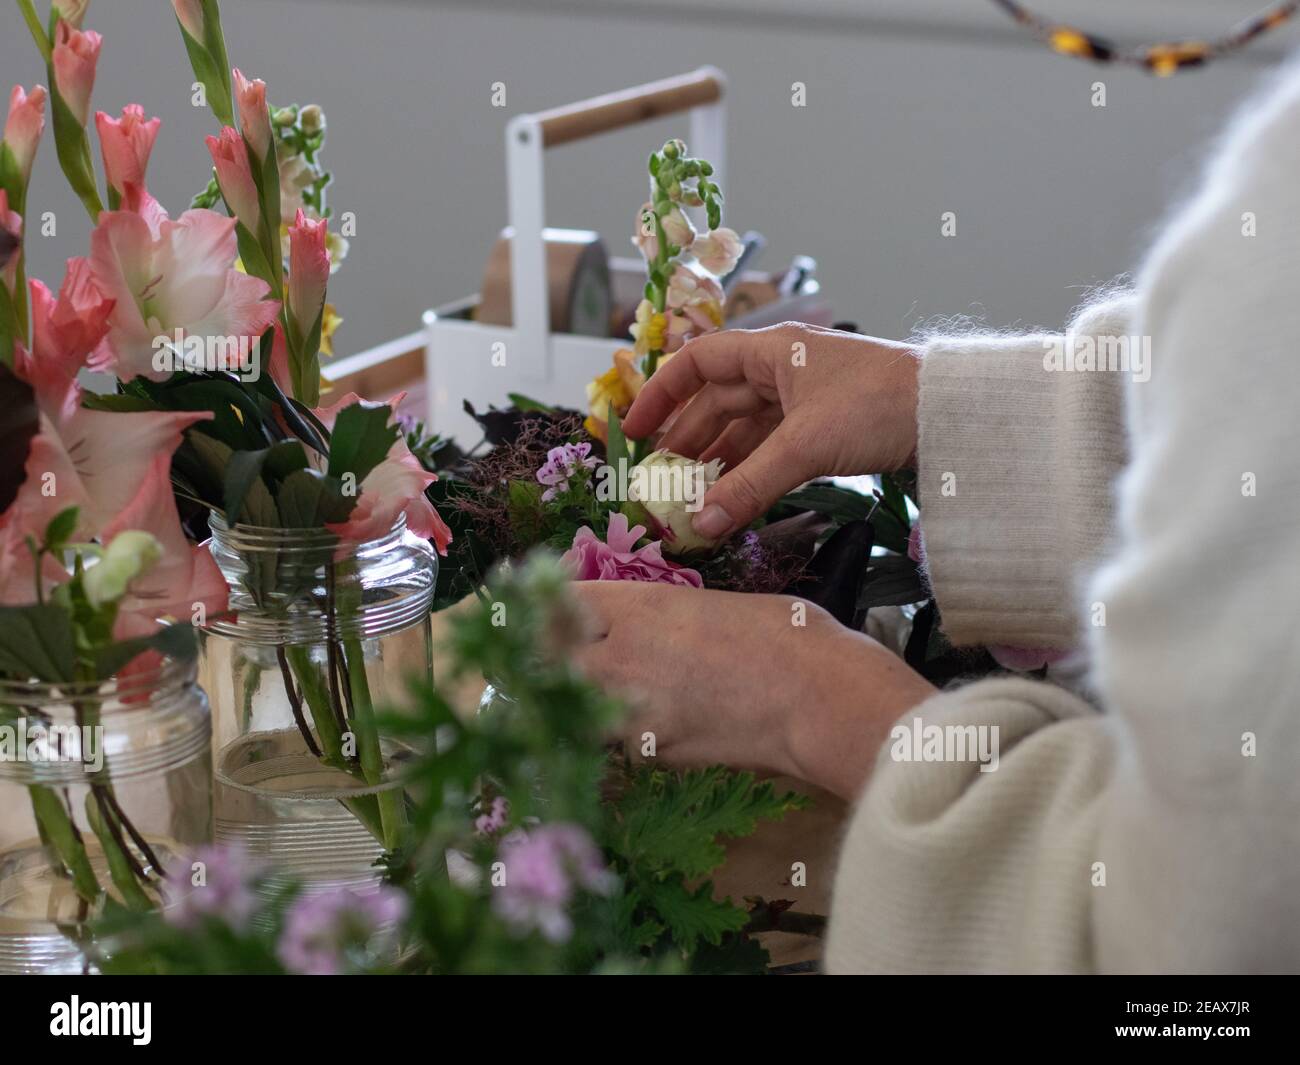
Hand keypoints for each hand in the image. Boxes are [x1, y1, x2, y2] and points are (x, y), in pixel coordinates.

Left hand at [570, 581, 935, 800]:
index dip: (547, 606)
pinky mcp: (651, 753)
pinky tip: (658, 723)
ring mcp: (630, 710)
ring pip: (573, 705)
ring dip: (581, 698)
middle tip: (562, 654)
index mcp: (636, 606)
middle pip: (544, 658)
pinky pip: (619, 741)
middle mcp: (619, 656)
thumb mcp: (712, 604)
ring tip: (612, 691)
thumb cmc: (784, 635)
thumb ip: (657, 615)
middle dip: (548, 656)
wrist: (820, 699)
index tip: (546, 609)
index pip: (555, 604)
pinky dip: (626, 734)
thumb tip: (633, 625)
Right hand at [622, 322, 919, 540]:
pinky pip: (773, 447)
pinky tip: (734, 496)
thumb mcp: (805, 445)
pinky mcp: (827, 427)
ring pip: (746, 427)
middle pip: (718, 401)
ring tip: (690, 495)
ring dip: (718, 460)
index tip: (633, 431)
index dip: (660, 394)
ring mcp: (806, 399)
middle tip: (660, 480)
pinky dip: (751, 470)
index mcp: (772, 351)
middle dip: (687, 439)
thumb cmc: (880, 405)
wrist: (952, 414)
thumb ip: (749, 486)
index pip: (697, 363)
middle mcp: (784, 369)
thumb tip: (699, 525)